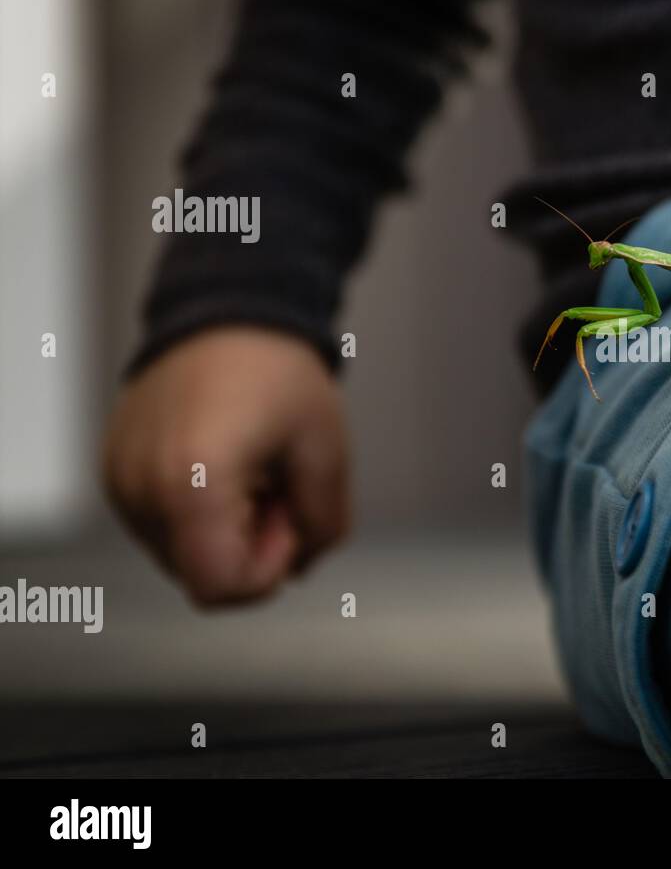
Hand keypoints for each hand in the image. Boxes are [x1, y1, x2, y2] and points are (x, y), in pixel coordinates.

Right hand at [103, 327, 350, 604]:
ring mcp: (119, 481)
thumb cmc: (280, 375)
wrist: (228, 312)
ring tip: (249, 470)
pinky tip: (224, 464)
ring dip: (224, 531)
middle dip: (249, 548)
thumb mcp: (328, 454)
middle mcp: (140, 488)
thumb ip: (322, 527)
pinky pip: (161, 527)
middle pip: (201, 578)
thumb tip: (298, 568)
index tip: (287, 513)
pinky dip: (197, 513)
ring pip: (181, 556)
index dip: (267, 569)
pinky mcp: (113, 472)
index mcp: (191, 484)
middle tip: (275, 485)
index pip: (220, 587)